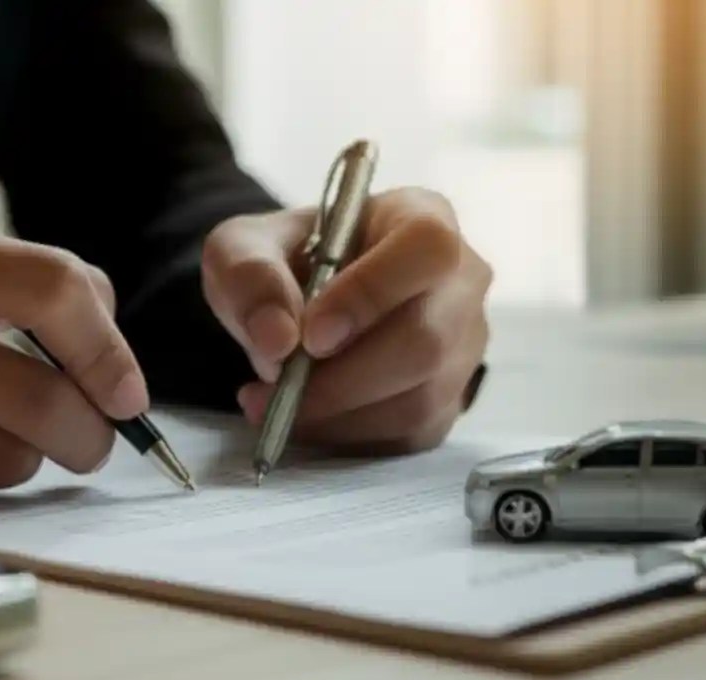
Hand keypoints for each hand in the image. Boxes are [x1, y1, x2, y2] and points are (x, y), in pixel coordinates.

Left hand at [202, 187, 490, 453]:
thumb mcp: (243, 248)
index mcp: (423, 217)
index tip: (310, 335)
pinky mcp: (447, 401)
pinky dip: (346, 435)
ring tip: (272, 404)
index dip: (372, 293)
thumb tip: (278, 339)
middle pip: (428, 338)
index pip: (428, 248)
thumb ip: (250, 275)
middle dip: (344, 377)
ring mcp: (462, 347)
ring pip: (419, 397)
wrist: (297, 304)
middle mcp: (461, 281)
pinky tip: (303, 418)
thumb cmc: (284, 262)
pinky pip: (407, 433)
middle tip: (277, 386)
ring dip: (337, 413)